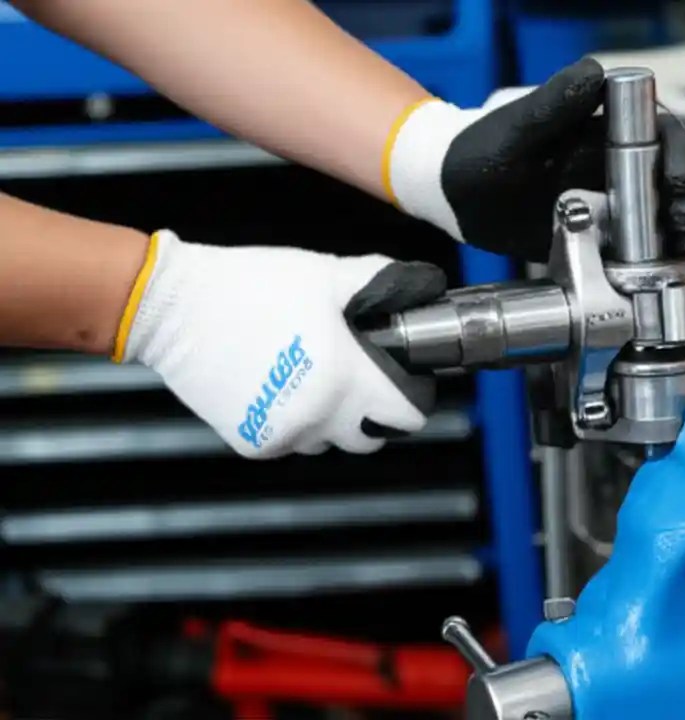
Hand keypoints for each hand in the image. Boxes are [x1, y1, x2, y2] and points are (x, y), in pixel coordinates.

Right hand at [114, 230, 444, 457]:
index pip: (404, 417)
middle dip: (374, 415)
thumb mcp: (327, 274)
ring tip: (316, 378)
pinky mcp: (251, 442)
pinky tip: (282, 386)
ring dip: (332, 420)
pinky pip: (290, 441)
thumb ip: (379, 283)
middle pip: (368, 438)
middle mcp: (316, 416)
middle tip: (364, 383)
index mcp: (344, 379)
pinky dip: (294, 423)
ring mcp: (282, 434)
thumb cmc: (251, 286)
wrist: (172, 307)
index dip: (412, 402)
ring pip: (327, 441)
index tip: (405, 385)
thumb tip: (419, 284)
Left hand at [383, 57, 684, 276]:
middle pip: (682, 179)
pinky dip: (678, 265)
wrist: (458, 199)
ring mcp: (623, 205)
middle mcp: (625, 165)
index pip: (664, 136)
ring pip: (678, 217)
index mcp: (610, 129)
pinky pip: (657, 252)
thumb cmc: (483, 152)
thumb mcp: (517, 129)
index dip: (681, 158)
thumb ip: (554, 103)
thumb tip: (595, 74)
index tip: (680, 183)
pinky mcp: (615, 241)